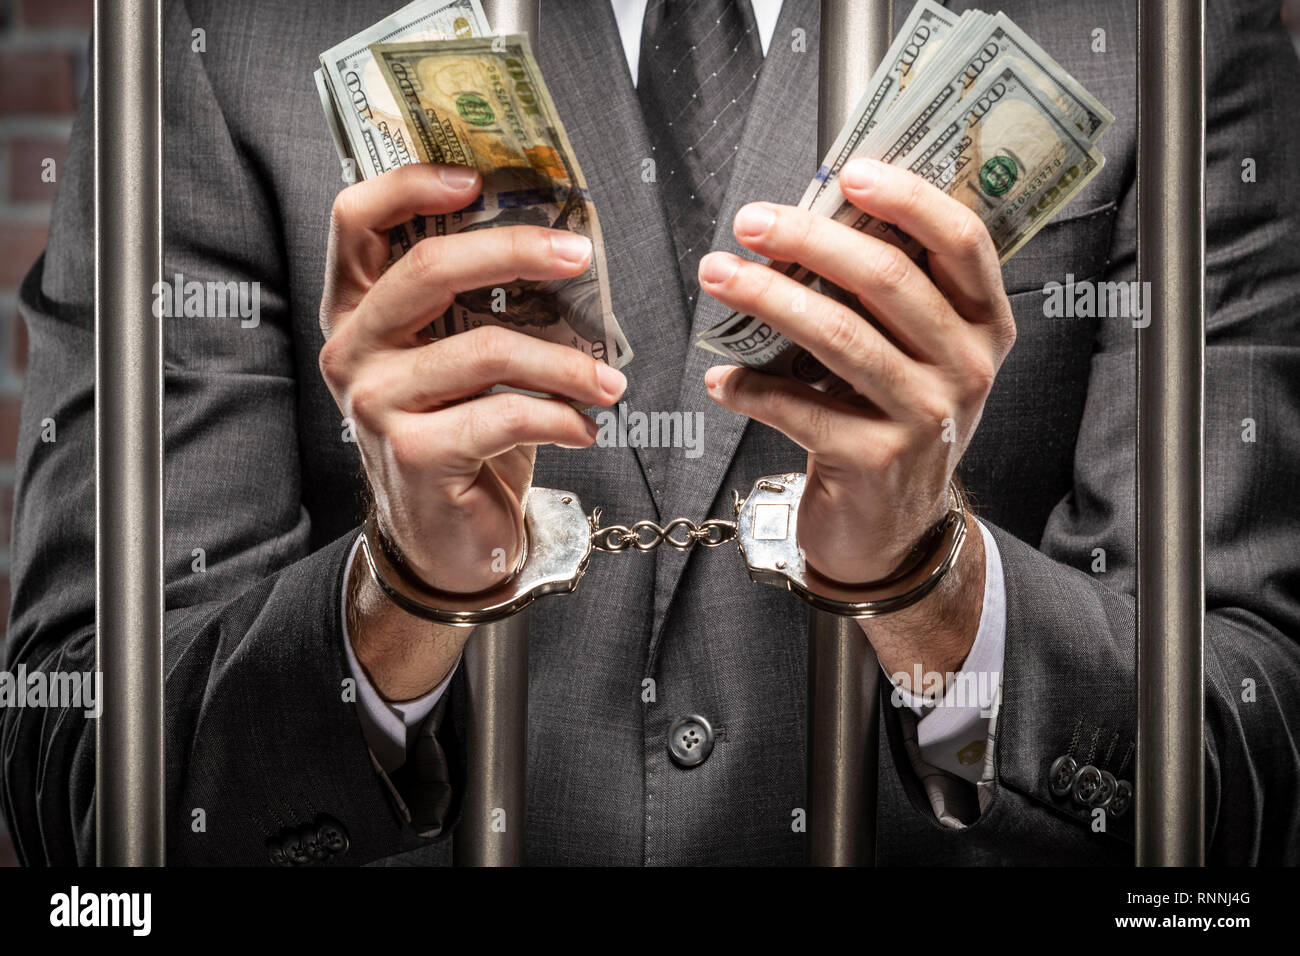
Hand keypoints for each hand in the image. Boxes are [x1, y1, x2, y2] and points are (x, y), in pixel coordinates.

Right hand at [318, 163, 624, 696]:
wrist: (444, 536)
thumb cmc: (459, 435)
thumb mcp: (458, 358)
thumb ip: (477, 302)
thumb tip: (556, 242)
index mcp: (359, 310)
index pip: (356, 219)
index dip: (411, 185)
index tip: (477, 178)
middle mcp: (354, 349)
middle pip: (428, 268)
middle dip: (517, 251)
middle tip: (579, 255)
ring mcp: (377, 403)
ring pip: (485, 348)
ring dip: (566, 362)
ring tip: (609, 381)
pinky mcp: (414, 454)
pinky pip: (505, 416)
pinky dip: (561, 418)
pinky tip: (584, 427)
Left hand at [697, 157, 1015, 675]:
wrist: (894, 527)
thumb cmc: (893, 421)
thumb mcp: (915, 355)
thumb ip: (886, 297)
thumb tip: (809, 220)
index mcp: (981, 324)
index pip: (960, 241)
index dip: (906, 199)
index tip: (847, 171)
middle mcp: (966, 366)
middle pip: (886, 279)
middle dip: (807, 239)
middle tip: (751, 222)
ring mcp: (926, 416)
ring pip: (837, 335)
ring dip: (765, 298)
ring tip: (718, 276)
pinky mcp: (876, 459)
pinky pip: (798, 406)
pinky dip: (749, 387)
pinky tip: (721, 378)